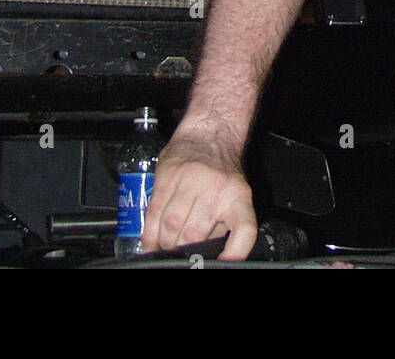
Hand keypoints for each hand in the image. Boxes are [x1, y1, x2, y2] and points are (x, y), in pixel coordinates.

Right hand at [142, 125, 256, 260]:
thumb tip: (207, 252)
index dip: (235, 251)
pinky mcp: (168, 175)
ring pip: (172, 225)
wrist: (210, 133)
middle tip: (179, 253)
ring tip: (165, 247)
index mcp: (238, 196)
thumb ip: (222, 221)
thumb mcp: (233, 194)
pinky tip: (150, 242)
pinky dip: (149, 233)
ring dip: (165, 243)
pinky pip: (154, 211)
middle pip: (194, 233)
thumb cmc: (221, 169)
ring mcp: (191, 180)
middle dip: (182, 250)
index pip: (244, 228)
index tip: (224, 262)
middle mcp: (216, 188)